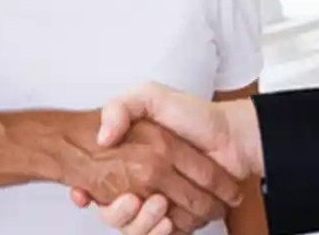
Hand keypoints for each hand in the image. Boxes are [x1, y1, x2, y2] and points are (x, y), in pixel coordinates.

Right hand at [65, 116, 242, 232]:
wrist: (233, 134)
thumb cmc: (194, 114)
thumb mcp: (151, 97)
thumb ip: (120, 108)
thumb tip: (102, 137)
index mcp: (130, 162)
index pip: (99, 186)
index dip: (87, 194)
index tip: (85, 194)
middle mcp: (142, 185)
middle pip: (119, 215)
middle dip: (121, 215)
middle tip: (133, 200)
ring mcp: (162, 203)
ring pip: (141, 230)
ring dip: (145, 225)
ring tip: (159, 207)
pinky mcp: (182, 217)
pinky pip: (168, 234)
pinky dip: (168, 232)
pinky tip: (169, 221)